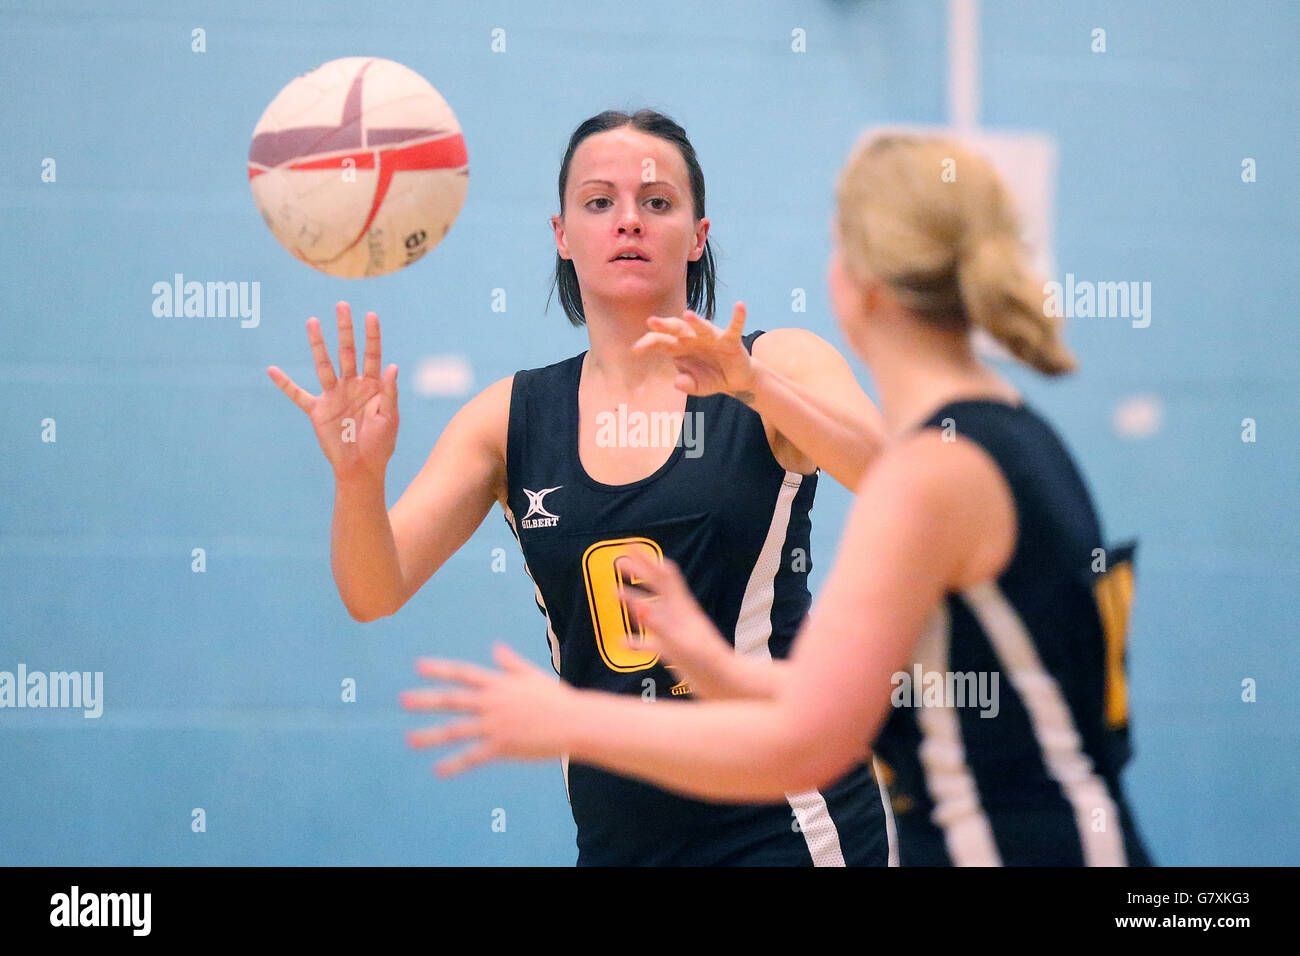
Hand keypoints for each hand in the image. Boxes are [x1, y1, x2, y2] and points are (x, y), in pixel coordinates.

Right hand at [267, 301, 398, 481]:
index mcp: (372, 386)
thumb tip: (392, 366)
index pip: (373, 355)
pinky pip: (298, 395)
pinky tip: (272, 370)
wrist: (362, 468)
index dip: (372, 336)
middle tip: (342, 305)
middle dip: (345, 330)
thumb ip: (390, 392)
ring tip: (312, 322)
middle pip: (347, 352)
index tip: (370, 315)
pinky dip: (285, 384)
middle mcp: (352, 386)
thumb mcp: (391, 417)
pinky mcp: (318, 411)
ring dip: (318, 344)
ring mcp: (333, 396)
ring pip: (324, 365)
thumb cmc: (381, 444)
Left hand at [401, 644, 576, 776]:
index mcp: (499, 684)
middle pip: (453, 700)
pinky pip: (473, 756)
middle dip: (426, 700)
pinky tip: (438, 770)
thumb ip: (511, 664)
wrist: (576, 722)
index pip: (463, 673)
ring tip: (410, 739)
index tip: (418, 666)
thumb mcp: (533, 677)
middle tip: (403, 700)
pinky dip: (455, 764)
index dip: (440, 669)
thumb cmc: (557, 699)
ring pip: (456, 729)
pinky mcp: (503, 747)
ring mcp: (496, 725)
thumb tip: (496, 647)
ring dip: (431, 735)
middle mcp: (492, 703)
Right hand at [616, 551, 731, 676]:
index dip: (646, 559)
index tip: (628, 545)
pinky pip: (650, 641)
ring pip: (651, 611)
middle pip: (656, 586)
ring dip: (633, 600)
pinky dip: (635, 640)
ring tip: (614, 593)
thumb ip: (658, 625)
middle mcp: (679, 616)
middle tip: (618, 562)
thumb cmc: (708, 665)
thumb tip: (637, 605)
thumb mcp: (680, 645)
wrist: (726, 684)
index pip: (662, 575)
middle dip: (638, 572)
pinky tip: (621, 643)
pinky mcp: (673, 649)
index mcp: (682, 608)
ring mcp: (676, 631)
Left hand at [633, 302, 756, 398]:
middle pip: (677, 329)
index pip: (660, 342)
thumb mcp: (697, 386)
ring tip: (688, 315)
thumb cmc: (711, 378)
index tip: (635, 350)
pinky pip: (735, 327)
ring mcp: (712, 337)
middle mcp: (693, 338)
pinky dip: (738, 317)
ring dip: (696, 322)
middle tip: (652, 321)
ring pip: (702, 327)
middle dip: (665, 326)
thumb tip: (678, 381)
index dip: (648, 343)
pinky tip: (740, 306)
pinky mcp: (731, 340)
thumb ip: (687, 385)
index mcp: (680, 348)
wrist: (735, 380)